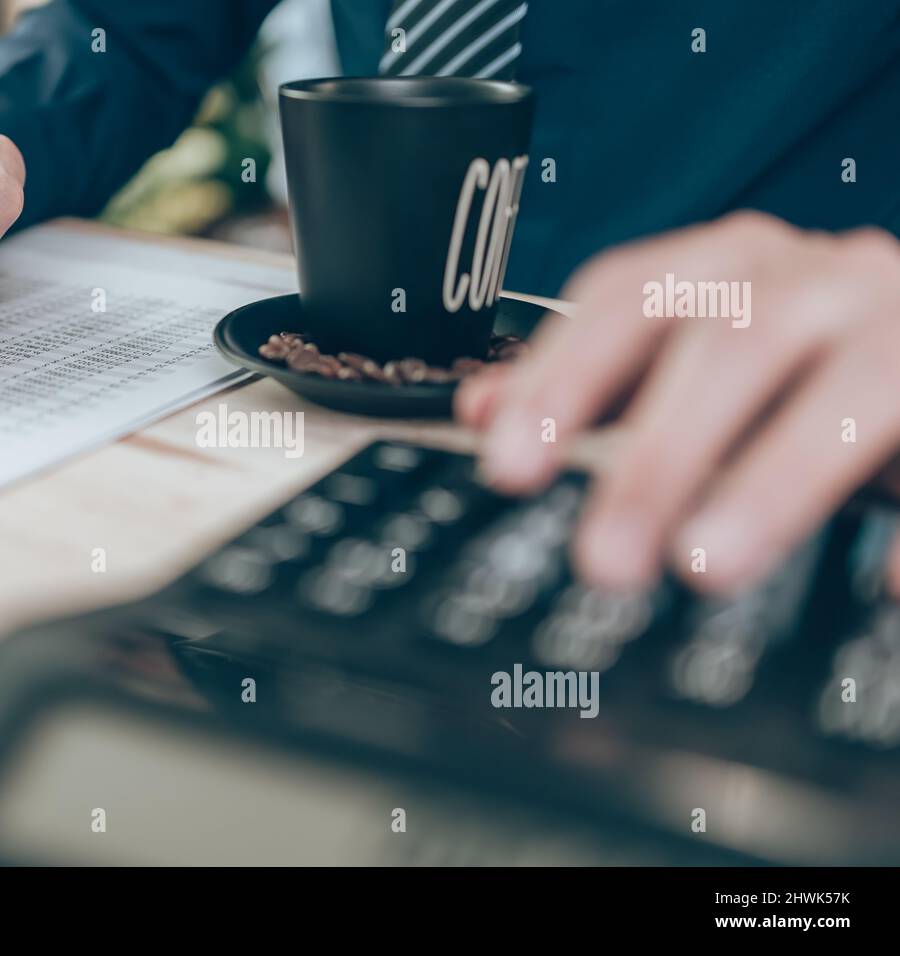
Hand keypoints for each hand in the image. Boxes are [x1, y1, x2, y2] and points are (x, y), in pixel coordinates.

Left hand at [457, 211, 899, 594]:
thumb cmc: (804, 354)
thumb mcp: (690, 351)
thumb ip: (593, 381)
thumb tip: (479, 411)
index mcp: (736, 264)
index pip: (627, 299)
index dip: (562, 376)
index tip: (507, 461)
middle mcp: (822, 278)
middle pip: (727, 345)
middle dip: (657, 457)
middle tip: (605, 560)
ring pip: (845, 393)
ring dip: (770, 485)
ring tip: (706, 566)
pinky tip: (886, 580)